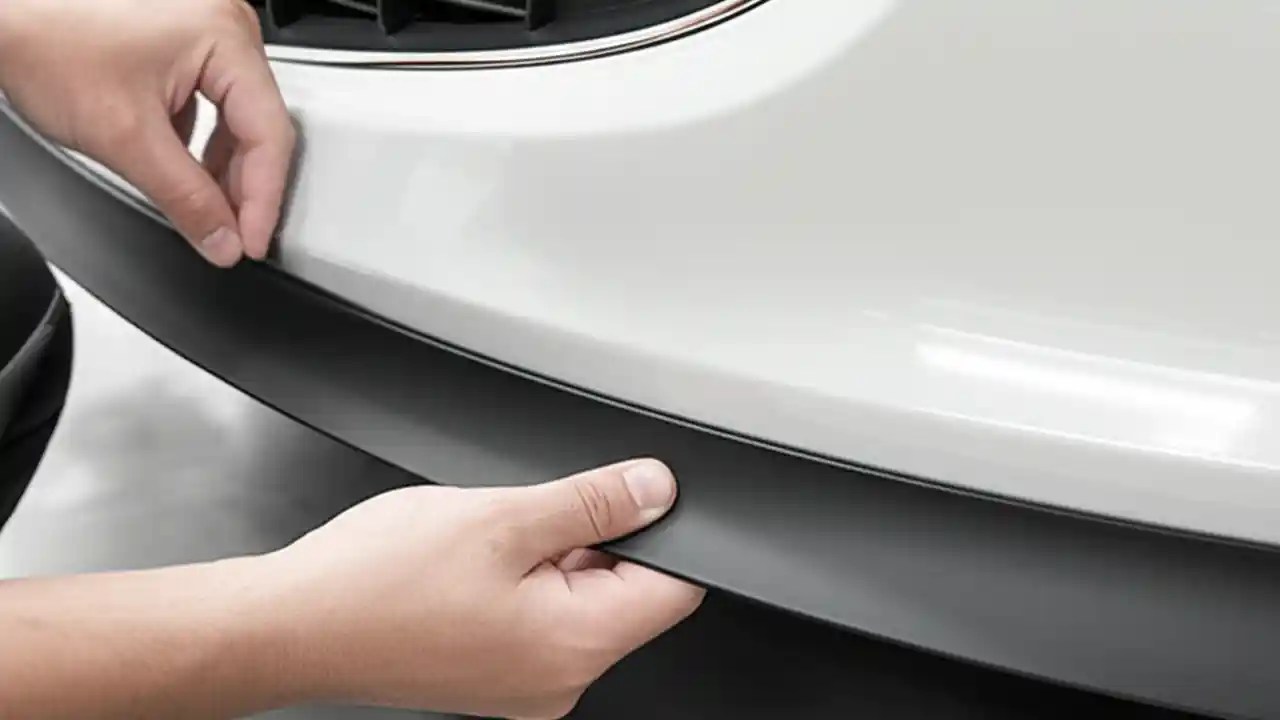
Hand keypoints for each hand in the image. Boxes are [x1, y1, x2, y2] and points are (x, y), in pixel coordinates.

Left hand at [0, 0, 294, 266]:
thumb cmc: (43, 40)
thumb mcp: (124, 135)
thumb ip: (184, 197)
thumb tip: (224, 240)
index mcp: (225, 35)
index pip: (269, 133)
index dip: (263, 199)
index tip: (250, 242)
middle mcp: (226, 25)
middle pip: (258, 126)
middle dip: (244, 187)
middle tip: (232, 236)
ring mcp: (207, 30)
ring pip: (237, 118)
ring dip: (223, 168)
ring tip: (206, 209)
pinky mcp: (185, 40)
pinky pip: (214, 102)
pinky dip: (203, 143)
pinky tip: (186, 171)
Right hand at [257, 458, 703, 717]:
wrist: (292, 623)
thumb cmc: (376, 580)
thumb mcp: (503, 517)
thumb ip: (594, 502)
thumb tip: (655, 490)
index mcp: (575, 645)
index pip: (674, 590)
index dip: (663, 530)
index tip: (634, 493)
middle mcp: (560, 679)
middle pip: (627, 594)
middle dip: (597, 539)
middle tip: (529, 516)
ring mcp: (527, 684)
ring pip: (580, 601)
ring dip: (553, 557)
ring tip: (487, 541)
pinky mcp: (496, 675)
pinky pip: (541, 619)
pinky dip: (524, 580)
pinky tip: (475, 562)